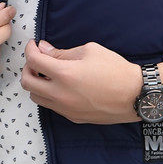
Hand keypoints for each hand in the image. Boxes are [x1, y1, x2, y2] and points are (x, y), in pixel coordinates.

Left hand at [20, 39, 141, 124]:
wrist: (136, 95)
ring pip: (36, 97)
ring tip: (48, 74)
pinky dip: (49, 95)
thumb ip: (62, 52)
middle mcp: (60, 94)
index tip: (34, 45)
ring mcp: (66, 109)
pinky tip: (61, 86)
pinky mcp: (73, 117)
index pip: (33, 61)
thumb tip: (44, 50)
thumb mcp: (89, 51)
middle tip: (37, 60)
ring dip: (37, 83)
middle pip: (27, 82)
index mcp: (64, 74)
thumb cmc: (115, 69)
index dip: (30, 49)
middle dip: (27, 68)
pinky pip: (51, 106)